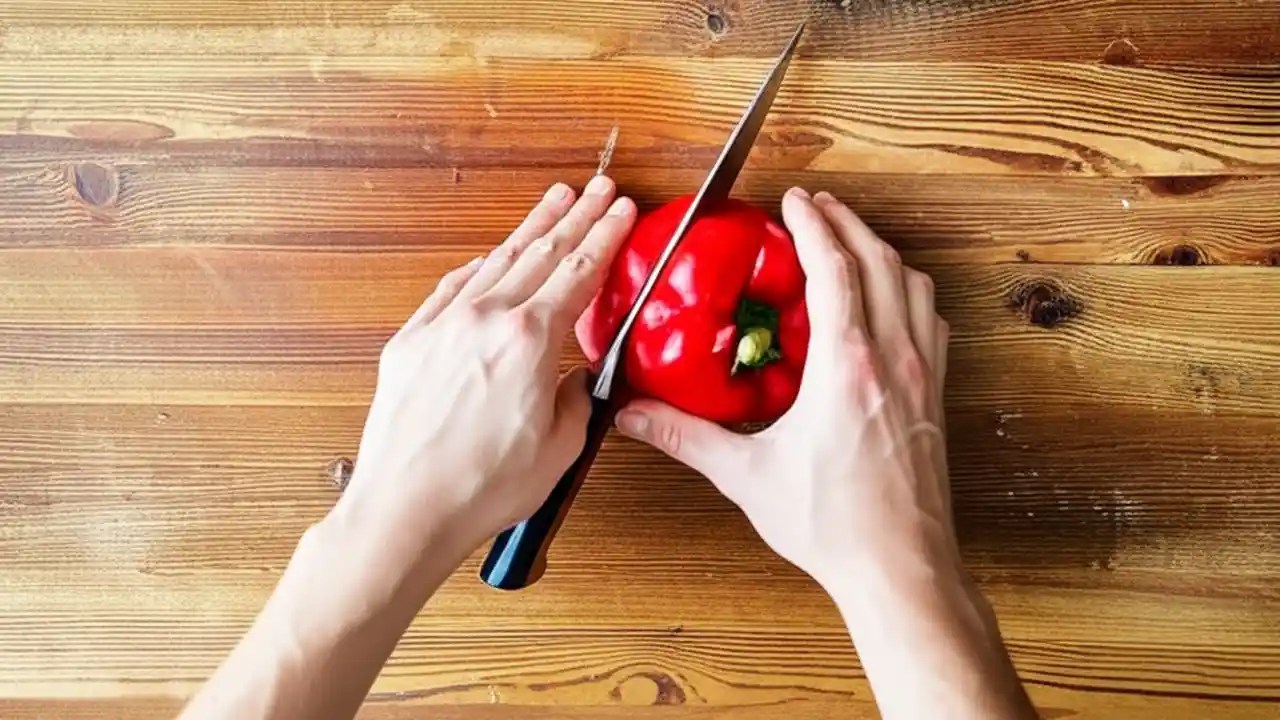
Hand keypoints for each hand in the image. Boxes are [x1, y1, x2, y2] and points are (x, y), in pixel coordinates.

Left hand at [339, 176, 635, 558]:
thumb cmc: (479, 487)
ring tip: (554, 202)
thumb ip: (578, 400)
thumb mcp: (561, 448)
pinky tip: (491, 257)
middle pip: (541, 252)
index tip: (620, 210)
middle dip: (575, 216)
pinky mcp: (412, 342)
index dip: (605, 235)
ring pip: (496, 261)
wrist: (406, 508)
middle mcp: (484, 319)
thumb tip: (577, 380)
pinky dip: (479, 267)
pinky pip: (452, 288)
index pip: (579, 271)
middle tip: (597, 188)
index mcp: (529, 340)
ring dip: (530, 229)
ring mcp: (443, 326)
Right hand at [615, 187, 953, 591]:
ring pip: (913, 285)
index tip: (794, 201)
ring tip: (850, 238)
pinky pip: (930, 322)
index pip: (835, 268)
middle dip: (847, 222)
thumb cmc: (833, 525)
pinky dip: (909, 292)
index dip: (814, 224)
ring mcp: (922, 376)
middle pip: (880, 261)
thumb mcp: (747, 476)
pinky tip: (891, 301)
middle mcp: (893, 359)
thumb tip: (632, 413)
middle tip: (817, 206)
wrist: (899, 566)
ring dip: (881, 250)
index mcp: (847, 367)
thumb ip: (685, 436)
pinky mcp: (934, 397)